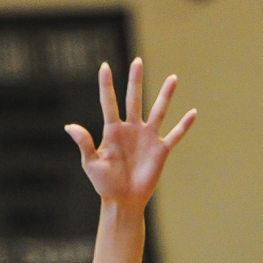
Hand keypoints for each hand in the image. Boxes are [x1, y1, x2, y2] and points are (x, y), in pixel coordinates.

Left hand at [67, 58, 195, 211]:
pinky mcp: (161, 150)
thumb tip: (69, 126)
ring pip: (158, 111)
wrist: (123, 201)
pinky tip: (193, 113)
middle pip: (134, 99)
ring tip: (173, 78)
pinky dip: (184, 125)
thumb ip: (84, 143)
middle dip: (135, 80)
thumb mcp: (91, 163)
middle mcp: (131, 129)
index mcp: (113, 130)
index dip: (106, 85)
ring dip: (166, 95)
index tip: (104, 66)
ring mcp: (147, 138)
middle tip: (137, 61)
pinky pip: (175, 135)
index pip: (109, 102)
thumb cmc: (104, 184)